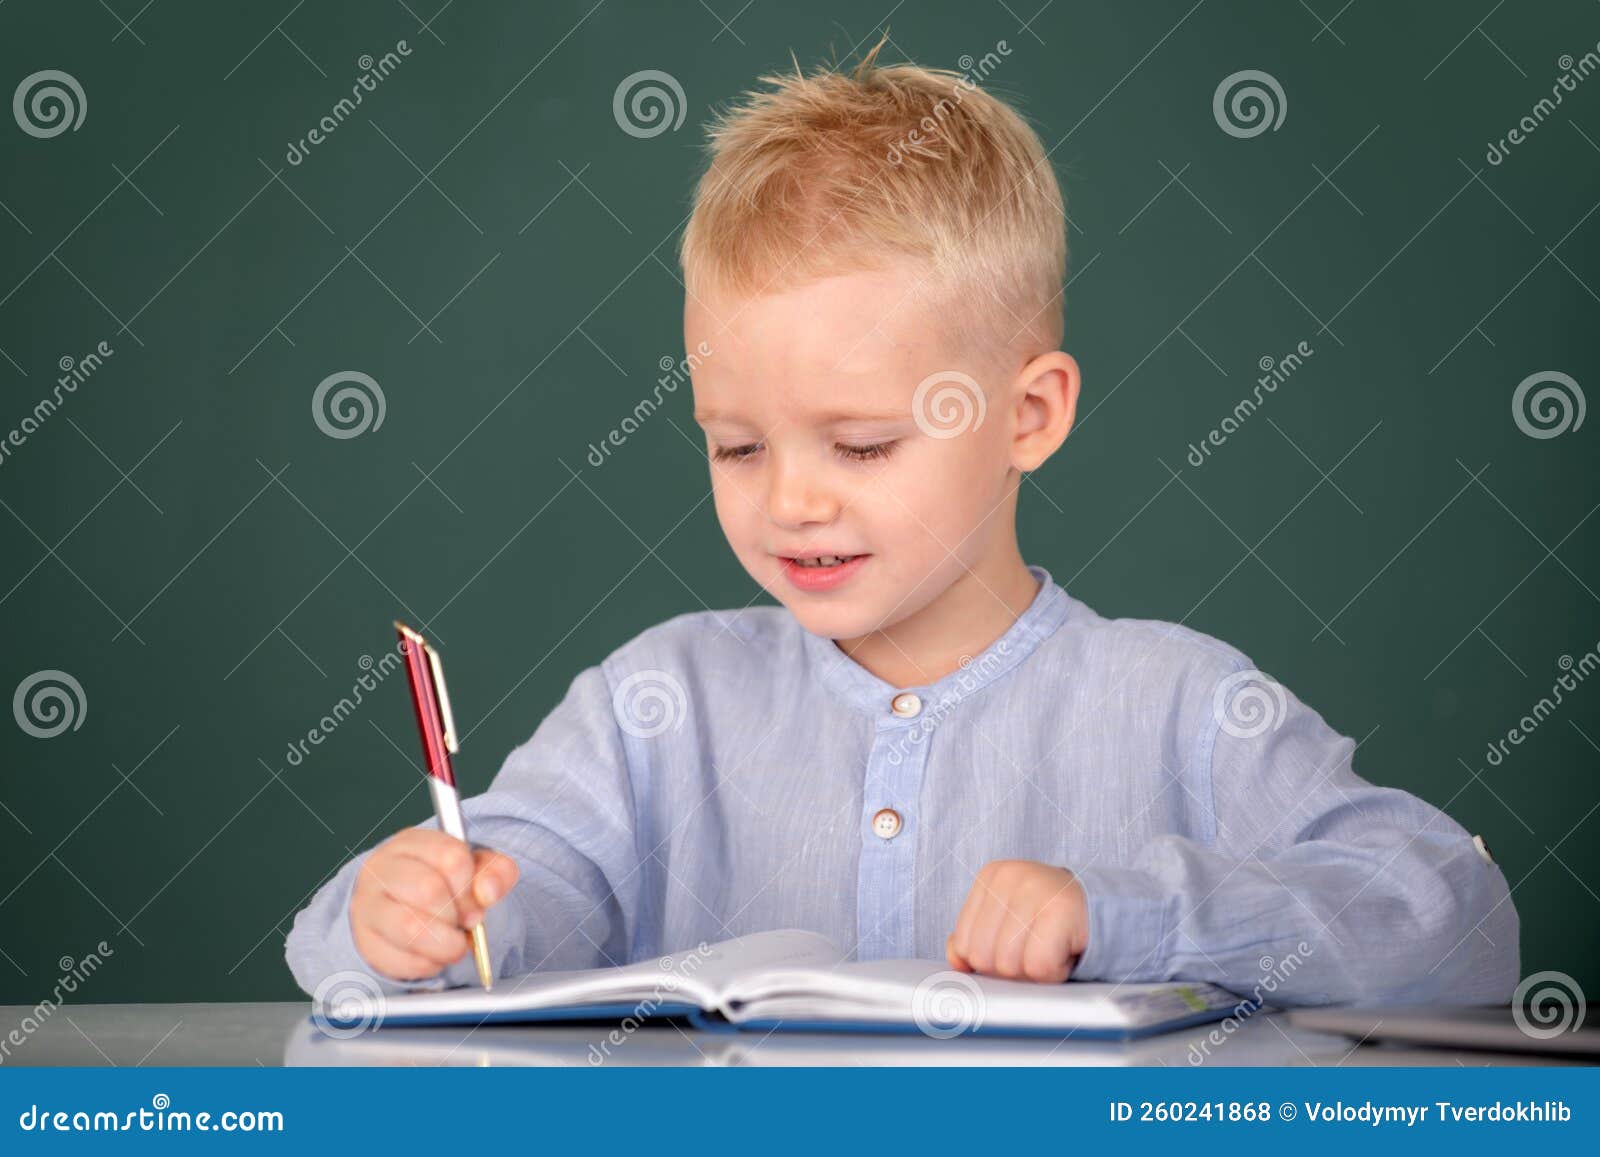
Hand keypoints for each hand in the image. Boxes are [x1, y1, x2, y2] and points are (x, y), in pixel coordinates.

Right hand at [350, 827, 518, 981]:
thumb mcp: (474, 869)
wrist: (398, 906)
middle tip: (464, 925)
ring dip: (444, 944)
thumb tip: (488, 891)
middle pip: (429, 891)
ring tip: (452, 944)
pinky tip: (432, 955)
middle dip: (457, 915)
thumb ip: (495, 872)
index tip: (476, 904)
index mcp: (412, 843)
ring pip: (409, 927)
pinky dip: (427, 965)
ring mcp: (366, 905)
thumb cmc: (440, 883)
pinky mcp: (364, 942)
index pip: (451, 858)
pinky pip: (399, 960)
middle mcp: (381, 869)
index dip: (471, 888)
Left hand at [946, 860, 1088, 982]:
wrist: (1101, 908)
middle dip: (1010, 969)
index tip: (1016, 948)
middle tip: (1036, 952)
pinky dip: (1053, 973)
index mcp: (990, 876)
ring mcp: (1035, 889)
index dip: (988, 962)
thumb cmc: (1048, 920)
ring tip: (1051, 949)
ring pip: (1009, 964)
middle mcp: (1009, 876)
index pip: (964, 943)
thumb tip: (957, 962)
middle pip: (984, 956)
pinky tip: (1064, 954)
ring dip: (1033, 972)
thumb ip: (975, 938)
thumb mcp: (1006, 921)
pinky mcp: (1060, 909)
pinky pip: (1039, 966)